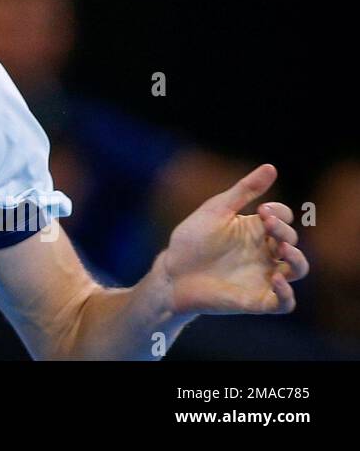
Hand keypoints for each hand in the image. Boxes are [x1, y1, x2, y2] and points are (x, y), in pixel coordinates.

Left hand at [159, 163, 308, 316]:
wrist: (172, 273)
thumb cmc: (193, 240)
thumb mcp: (217, 211)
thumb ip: (244, 191)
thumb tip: (272, 167)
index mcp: (255, 230)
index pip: (282, 218)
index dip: (279, 213)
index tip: (263, 210)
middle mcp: (264, 252)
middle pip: (291, 240)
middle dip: (285, 231)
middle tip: (267, 224)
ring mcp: (263, 276)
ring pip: (297, 270)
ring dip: (297, 260)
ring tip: (282, 250)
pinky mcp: (257, 299)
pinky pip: (284, 303)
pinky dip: (287, 293)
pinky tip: (276, 279)